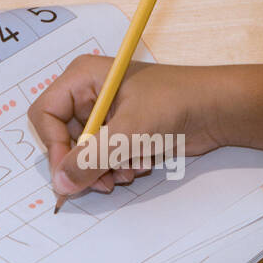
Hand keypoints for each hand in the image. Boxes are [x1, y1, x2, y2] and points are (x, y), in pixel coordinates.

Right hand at [27, 58, 228, 199]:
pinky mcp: (121, 132)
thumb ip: (92, 159)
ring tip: (129, 170)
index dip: (53, 146)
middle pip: (62, 139)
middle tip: (104, 182)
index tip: (71, 173)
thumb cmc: (176, 103)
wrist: (217, 109)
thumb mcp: (130, 132)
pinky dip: (118, 167)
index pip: (45, 114)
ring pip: (84, 154)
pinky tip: (141, 162)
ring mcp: (105, 114)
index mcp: (82, 78)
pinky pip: (103, 159)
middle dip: (85, 163)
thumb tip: (61, 185)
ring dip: (104, 169)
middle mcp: (88, 94)